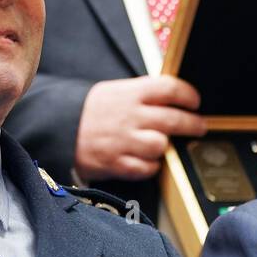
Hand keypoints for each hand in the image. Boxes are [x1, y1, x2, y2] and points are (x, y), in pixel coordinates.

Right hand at [75, 75, 205, 183]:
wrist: (58, 128)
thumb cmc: (91, 111)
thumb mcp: (116, 91)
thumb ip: (144, 94)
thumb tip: (175, 98)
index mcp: (131, 93)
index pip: (171, 89)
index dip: (189, 95)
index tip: (195, 102)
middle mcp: (130, 116)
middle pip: (174, 119)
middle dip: (193, 124)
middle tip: (198, 127)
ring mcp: (123, 141)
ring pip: (161, 146)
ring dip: (166, 146)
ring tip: (162, 144)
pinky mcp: (116, 163)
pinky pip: (147, 168)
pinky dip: (151, 166)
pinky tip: (146, 160)